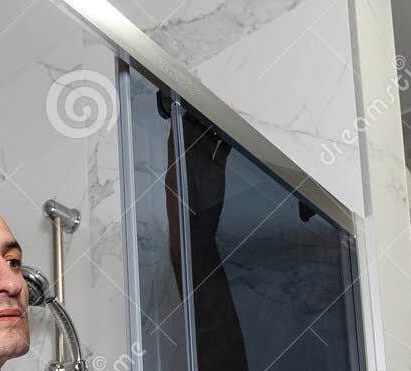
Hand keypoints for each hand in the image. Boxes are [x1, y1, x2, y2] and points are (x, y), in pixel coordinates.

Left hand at [165, 111, 230, 274]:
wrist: (196, 230)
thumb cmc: (182, 209)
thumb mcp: (178, 179)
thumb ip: (179, 155)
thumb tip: (176, 132)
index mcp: (177, 158)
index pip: (179, 130)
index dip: (184, 114)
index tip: (190, 99)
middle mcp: (190, 158)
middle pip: (197, 130)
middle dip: (204, 116)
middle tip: (213, 102)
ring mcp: (204, 163)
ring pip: (211, 138)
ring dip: (217, 126)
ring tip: (226, 112)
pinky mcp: (217, 171)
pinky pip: (222, 151)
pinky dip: (228, 141)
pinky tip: (233, 131)